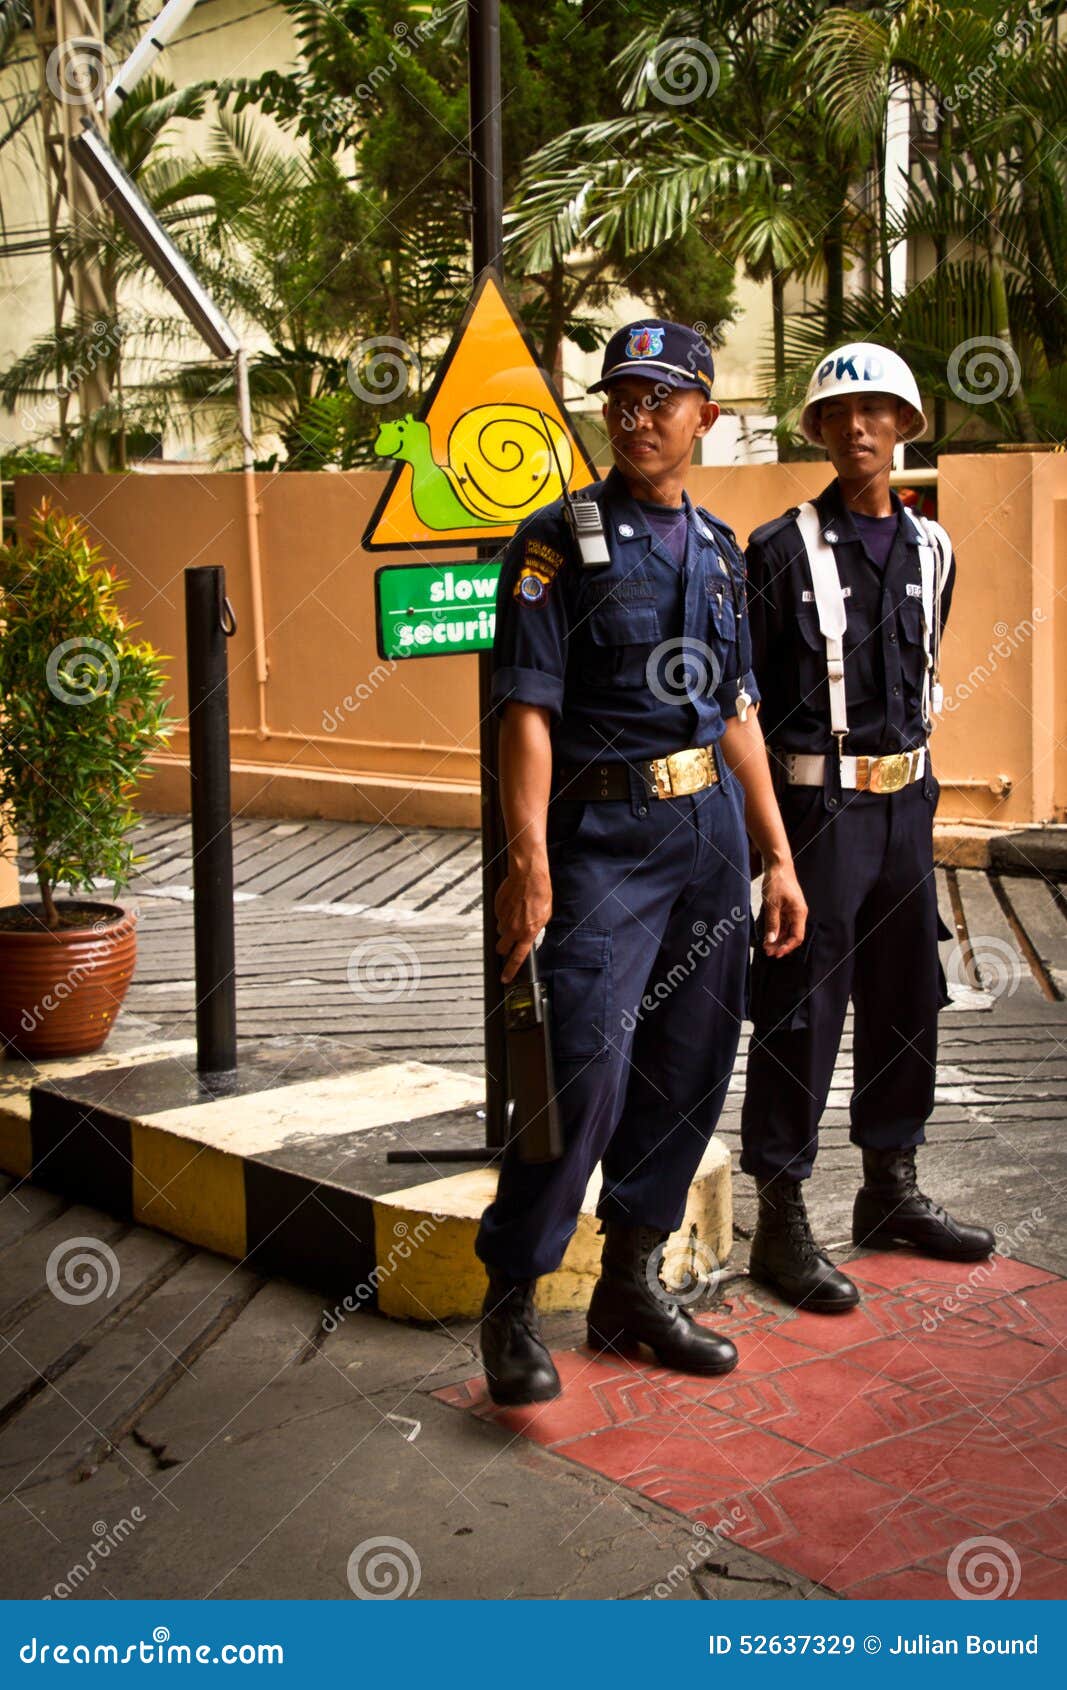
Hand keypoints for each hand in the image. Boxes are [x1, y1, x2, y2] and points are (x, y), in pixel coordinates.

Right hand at [495, 858, 551, 982]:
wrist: (528, 876)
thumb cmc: (540, 894)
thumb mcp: (545, 916)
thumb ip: (535, 930)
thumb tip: (530, 936)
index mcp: (528, 933)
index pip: (517, 958)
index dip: (510, 970)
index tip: (505, 978)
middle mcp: (513, 929)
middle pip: (502, 948)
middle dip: (504, 948)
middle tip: (509, 941)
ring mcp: (503, 919)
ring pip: (500, 930)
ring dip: (506, 927)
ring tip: (516, 914)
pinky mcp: (497, 908)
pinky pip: (498, 916)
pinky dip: (504, 913)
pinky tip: (513, 904)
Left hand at [761, 861, 806, 957]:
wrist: (778, 865)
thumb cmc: (777, 882)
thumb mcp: (772, 904)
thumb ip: (772, 924)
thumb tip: (771, 941)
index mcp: (799, 913)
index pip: (797, 937)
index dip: (786, 947)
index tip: (775, 954)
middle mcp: (798, 914)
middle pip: (792, 936)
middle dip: (780, 945)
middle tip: (767, 952)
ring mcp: (793, 911)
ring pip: (787, 931)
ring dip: (777, 939)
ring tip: (765, 946)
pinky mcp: (786, 908)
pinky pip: (783, 924)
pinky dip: (776, 930)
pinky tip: (768, 936)